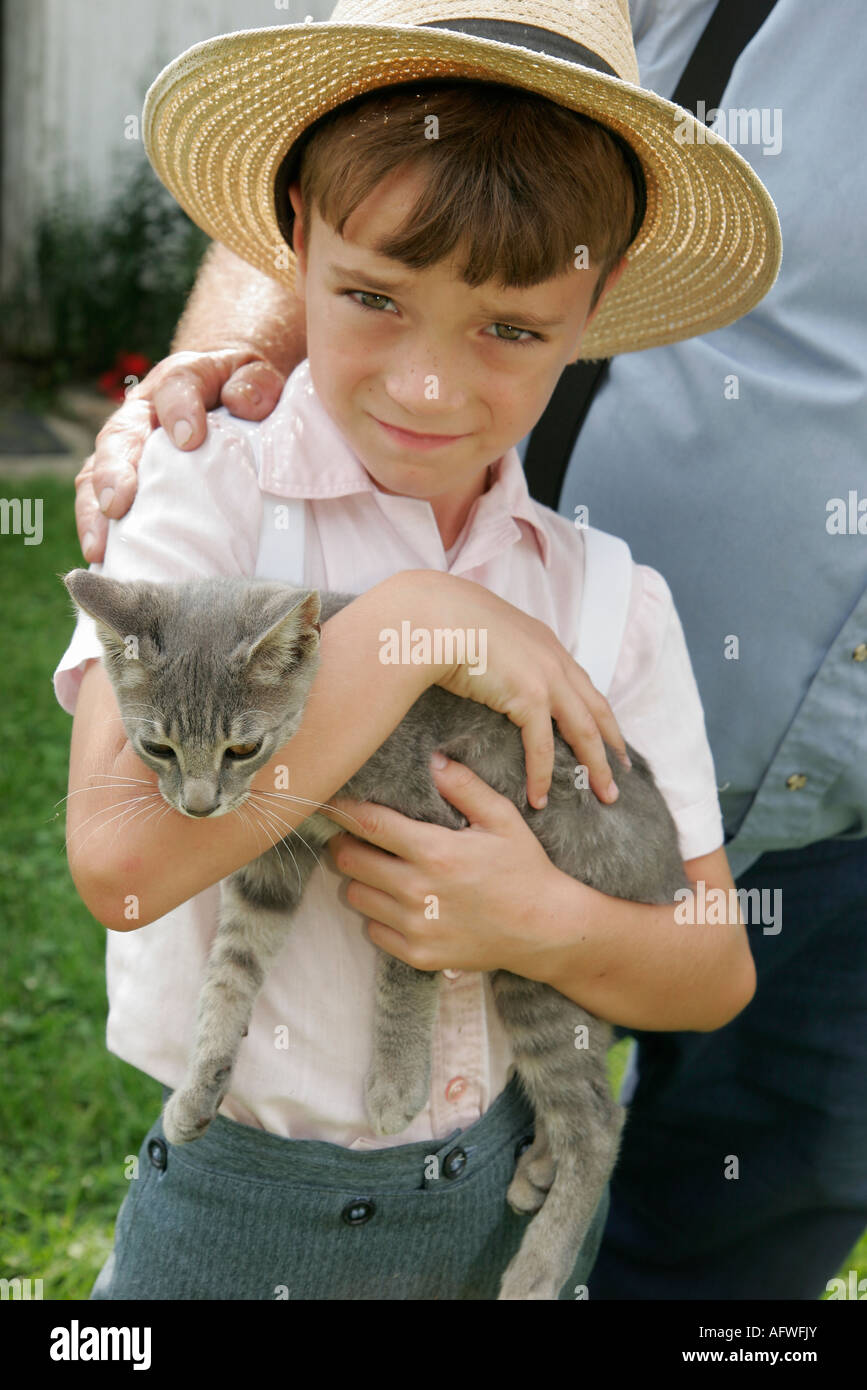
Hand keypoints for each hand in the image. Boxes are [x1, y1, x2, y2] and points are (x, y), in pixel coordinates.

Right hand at [75, 348, 286, 562]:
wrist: (229, 395)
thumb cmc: (243, 390)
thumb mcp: (258, 377)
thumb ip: (256, 384)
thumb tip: (244, 404)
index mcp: (180, 381)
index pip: (176, 388)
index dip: (179, 411)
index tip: (190, 439)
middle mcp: (143, 415)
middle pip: (119, 437)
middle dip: (114, 471)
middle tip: (117, 503)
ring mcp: (129, 452)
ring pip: (97, 475)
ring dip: (95, 512)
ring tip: (99, 546)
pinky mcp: (127, 486)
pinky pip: (104, 508)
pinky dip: (101, 534)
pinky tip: (104, 562)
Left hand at [324, 753, 585, 977]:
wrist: (545, 929)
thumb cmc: (524, 868)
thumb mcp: (502, 818)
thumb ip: (464, 787)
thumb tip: (432, 761)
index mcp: (435, 851)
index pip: (369, 824)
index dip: (344, 810)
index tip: (335, 803)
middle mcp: (418, 890)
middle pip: (350, 860)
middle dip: (345, 843)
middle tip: (353, 836)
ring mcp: (416, 926)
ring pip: (356, 896)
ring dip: (361, 879)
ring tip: (377, 869)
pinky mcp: (418, 954)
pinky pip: (373, 931)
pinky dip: (378, 915)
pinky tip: (397, 903)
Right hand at [395, 569, 629, 806]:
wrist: (433, 615)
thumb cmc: (443, 621)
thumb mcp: (484, 634)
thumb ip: (494, 651)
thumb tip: (481, 667)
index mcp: (545, 643)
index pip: (582, 684)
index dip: (599, 712)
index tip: (611, 734)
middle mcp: (554, 660)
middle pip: (596, 709)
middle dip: (613, 743)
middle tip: (623, 771)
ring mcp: (546, 677)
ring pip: (583, 731)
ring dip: (595, 766)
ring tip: (604, 795)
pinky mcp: (529, 696)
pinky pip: (542, 747)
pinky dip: (542, 776)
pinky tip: (540, 798)